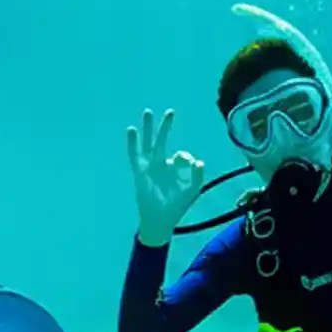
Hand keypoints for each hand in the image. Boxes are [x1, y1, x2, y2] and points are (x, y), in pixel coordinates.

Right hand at [126, 109, 204, 246]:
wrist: (160, 219)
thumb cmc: (176, 206)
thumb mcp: (192, 190)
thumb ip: (198, 176)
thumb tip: (199, 161)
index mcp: (173, 168)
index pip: (180, 155)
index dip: (186, 158)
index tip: (191, 165)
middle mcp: (160, 164)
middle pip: (162, 140)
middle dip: (166, 127)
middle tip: (170, 112)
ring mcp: (149, 166)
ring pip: (148, 143)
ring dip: (148, 128)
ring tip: (148, 112)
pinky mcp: (139, 171)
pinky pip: (134, 154)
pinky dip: (132, 143)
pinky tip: (131, 130)